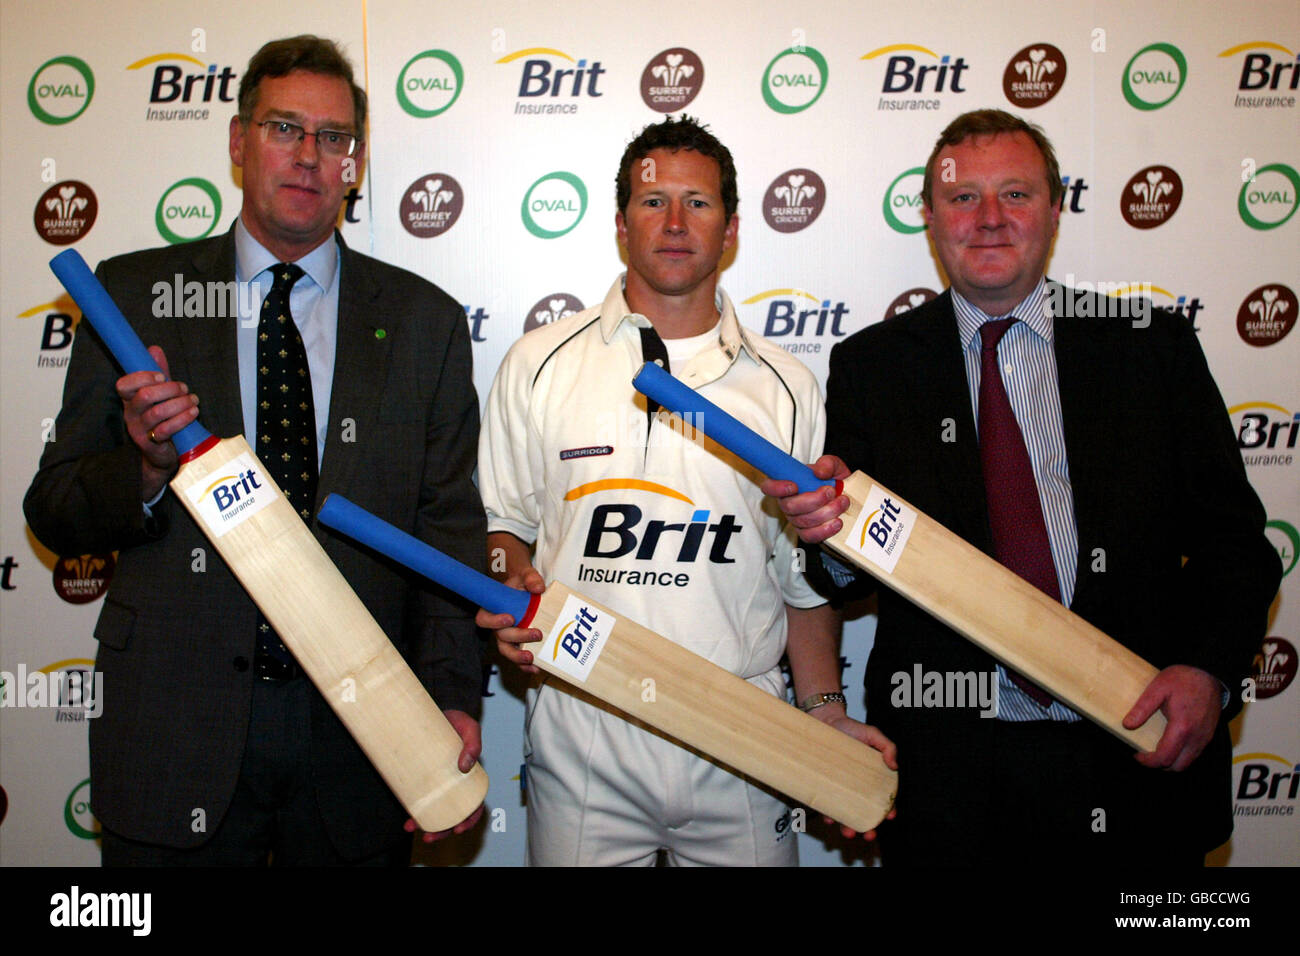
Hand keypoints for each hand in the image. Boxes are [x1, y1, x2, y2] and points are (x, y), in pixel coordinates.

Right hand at [115, 345, 198, 499]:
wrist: (163, 452)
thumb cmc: (161, 419)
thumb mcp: (160, 394)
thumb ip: (158, 373)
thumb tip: (154, 349)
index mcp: (130, 399)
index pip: (124, 384)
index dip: (141, 377)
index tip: (161, 375)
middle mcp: (131, 414)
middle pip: (144, 396)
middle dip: (170, 389)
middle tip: (185, 389)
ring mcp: (139, 429)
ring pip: (158, 412)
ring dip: (180, 404)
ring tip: (194, 401)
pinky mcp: (150, 443)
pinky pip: (166, 430)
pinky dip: (182, 419)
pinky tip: (193, 413)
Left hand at [405, 709, 484, 841]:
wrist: (436, 711)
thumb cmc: (457, 721)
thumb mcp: (470, 728)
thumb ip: (473, 743)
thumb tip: (466, 765)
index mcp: (472, 777)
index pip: (475, 805)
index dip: (469, 820)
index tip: (458, 829)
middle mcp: (455, 783)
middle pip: (453, 814)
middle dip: (442, 831)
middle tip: (429, 837)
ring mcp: (438, 782)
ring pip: (435, 810)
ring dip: (425, 825)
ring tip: (411, 827)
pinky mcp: (423, 777)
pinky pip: (421, 798)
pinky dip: (414, 809)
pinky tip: (406, 815)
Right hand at [476, 567, 545, 673]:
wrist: (526, 589)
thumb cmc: (521, 582)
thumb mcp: (526, 575)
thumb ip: (531, 578)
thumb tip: (538, 587)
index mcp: (492, 609)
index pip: (484, 619)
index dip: (494, 621)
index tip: (510, 618)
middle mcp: (498, 626)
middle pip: (500, 638)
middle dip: (518, 638)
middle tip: (536, 634)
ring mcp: (508, 637)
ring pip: (507, 651)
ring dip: (519, 657)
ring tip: (532, 658)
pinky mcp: (519, 643)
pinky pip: (519, 657)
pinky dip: (526, 665)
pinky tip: (537, 667)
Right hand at [759, 455, 850, 544]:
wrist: (848, 498)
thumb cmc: (834, 481)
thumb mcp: (834, 466)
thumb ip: (827, 464)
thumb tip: (819, 472)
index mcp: (788, 483)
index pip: (769, 486)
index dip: (776, 488)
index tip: (794, 486)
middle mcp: (788, 503)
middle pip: (789, 506)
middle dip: (813, 500)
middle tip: (831, 491)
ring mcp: (796, 519)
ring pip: (803, 521)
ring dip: (826, 512)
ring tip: (842, 502)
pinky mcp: (807, 533)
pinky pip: (810, 536)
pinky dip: (825, 529)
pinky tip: (837, 521)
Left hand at [814, 710, 898, 839]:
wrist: (823, 720)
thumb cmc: (849, 728)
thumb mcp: (872, 734)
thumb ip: (887, 746)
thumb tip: (894, 765)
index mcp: (872, 777)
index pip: (883, 798)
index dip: (888, 810)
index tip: (889, 816)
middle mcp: (857, 786)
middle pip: (865, 811)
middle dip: (868, 826)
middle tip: (869, 834)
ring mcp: (840, 787)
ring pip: (846, 812)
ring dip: (848, 826)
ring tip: (848, 832)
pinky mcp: (823, 785)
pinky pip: (826, 804)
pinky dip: (828, 814)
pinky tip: (829, 818)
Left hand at [1125, 665, 1221, 771]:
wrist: (1208, 674)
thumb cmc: (1183, 679)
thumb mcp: (1157, 688)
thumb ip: (1142, 707)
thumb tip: (1127, 725)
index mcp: (1182, 727)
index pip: (1164, 757)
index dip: (1148, 761)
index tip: (1137, 754)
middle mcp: (1196, 737)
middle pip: (1177, 766)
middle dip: (1159, 764)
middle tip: (1146, 754)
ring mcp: (1205, 737)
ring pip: (1187, 762)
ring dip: (1171, 761)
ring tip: (1157, 749)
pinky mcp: (1208, 735)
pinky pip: (1194, 753)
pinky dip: (1181, 754)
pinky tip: (1171, 742)